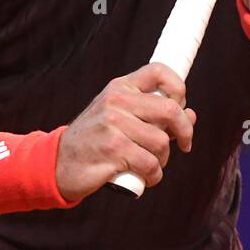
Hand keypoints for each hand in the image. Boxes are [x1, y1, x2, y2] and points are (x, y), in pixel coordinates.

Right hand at [55, 63, 195, 201]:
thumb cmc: (95, 140)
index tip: (182, 108)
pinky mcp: (112, 150)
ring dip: (163, 159)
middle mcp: (116, 101)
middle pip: (170, 109)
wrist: (58, 162)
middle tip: (183, 144)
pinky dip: (153, 175)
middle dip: (184, 131)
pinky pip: (150, 163)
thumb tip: (191, 115)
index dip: (179, 88)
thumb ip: (153, 114)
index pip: (159, 72)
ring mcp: (113, 125)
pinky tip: (146, 177)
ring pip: (161, 141)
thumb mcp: (120, 117)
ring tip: (152, 164)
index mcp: (120, 87)